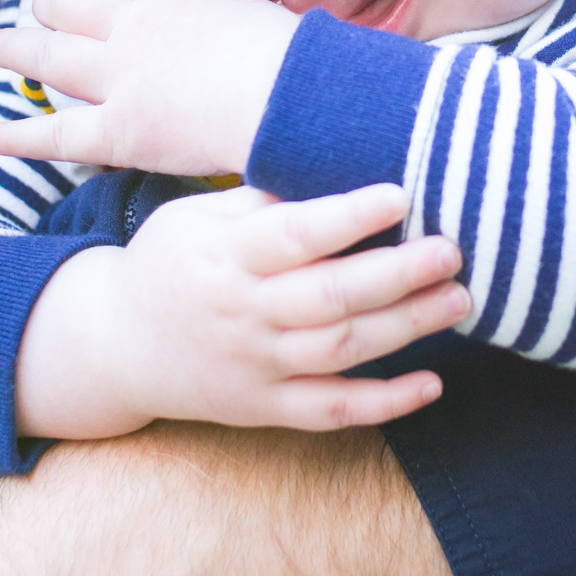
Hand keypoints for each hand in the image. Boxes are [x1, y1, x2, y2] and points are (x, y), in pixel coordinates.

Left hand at [0, 0, 297, 175]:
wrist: (293, 94)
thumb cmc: (298, 63)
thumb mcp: (263, 21)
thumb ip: (240, 27)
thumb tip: (261, 36)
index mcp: (178, 1)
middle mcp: (141, 31)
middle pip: (76, 3)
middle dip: (50, 2)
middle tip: (36, 5)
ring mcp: (126, 78)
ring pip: (54, 55)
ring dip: (17, 48)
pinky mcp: (123, 130)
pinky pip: (59, 134)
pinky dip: (21, 136)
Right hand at [16, 181, 468, 437]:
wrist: (116, 346)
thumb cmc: (171, 261)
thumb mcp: (198, 216)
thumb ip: (264, 199)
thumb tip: (339, 164)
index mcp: (224, 255)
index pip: (293, 236)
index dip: (348, 216)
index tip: (400, 194)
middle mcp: (242, 313)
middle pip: (329, 297)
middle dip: (397, 274)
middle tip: (452, 249)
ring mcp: (255, 366)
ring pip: (340, 351)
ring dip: (405, 328)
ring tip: (458, 299)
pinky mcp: (266, 407)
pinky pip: (331, 411)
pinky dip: (383, 404)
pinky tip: (431, 384)